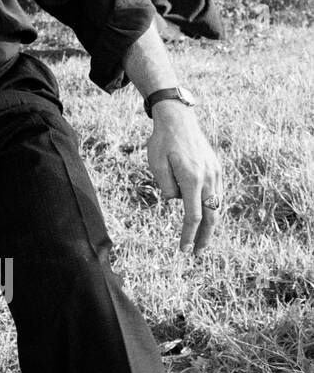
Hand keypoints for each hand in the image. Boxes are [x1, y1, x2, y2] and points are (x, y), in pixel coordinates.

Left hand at [146, 101, 222, 253]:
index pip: (192, 216)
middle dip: (205, 237)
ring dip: (210, 224)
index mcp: (192, 178)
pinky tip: (206, 216)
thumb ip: (166, 187)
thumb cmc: (162, 141)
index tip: (184, 249)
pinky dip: (213, 209)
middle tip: (198, 253)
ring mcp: (215, 173)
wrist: (178, 118)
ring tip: (202, 239)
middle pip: (211, 216)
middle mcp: (208, 178)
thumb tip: (176, 202)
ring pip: (217, 206)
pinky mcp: (216, 168)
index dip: (189, 235)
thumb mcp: (156, 164)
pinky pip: (217, 194)